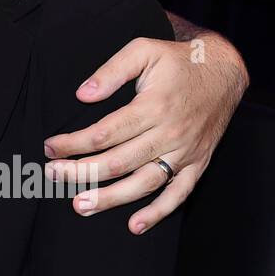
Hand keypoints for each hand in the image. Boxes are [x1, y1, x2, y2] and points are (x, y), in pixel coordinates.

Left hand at [42, 34, 247, 233]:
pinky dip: (157, 212)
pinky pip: (178, 194)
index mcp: (153, 107)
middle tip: (53, 175)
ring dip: (110, 198)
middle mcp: (169, 134)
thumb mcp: (143, 50)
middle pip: (118, 162)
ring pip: (143, 183)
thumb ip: (112, 71)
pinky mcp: (197, 163)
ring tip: (81, 205)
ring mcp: (184, 152)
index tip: (50, 147)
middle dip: (81, 171)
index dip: (73, 143)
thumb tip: (83, 94)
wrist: (224, 72)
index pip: (104, 133)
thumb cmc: (178, 61)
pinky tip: (135, 225)